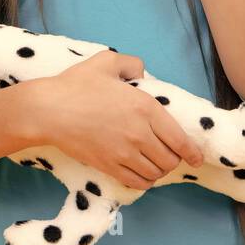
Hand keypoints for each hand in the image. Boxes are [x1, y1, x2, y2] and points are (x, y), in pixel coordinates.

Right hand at [24, 50, 203, 190]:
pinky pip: (137, 182)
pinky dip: (145, 181)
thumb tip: (142, 73)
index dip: (192, 152)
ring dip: (159, 170)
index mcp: (145, 107)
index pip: (179, 138)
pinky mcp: (109, 166)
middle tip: (169, 155)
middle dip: (174, 159)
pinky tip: (143, 174)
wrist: (48, 110)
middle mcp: (140, 134)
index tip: (197, 157)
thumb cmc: (76, 84)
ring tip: (155, 164)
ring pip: (156, 173)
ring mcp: (124, 153)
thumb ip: (131, 64)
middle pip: (170, 159)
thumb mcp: (107, 61)